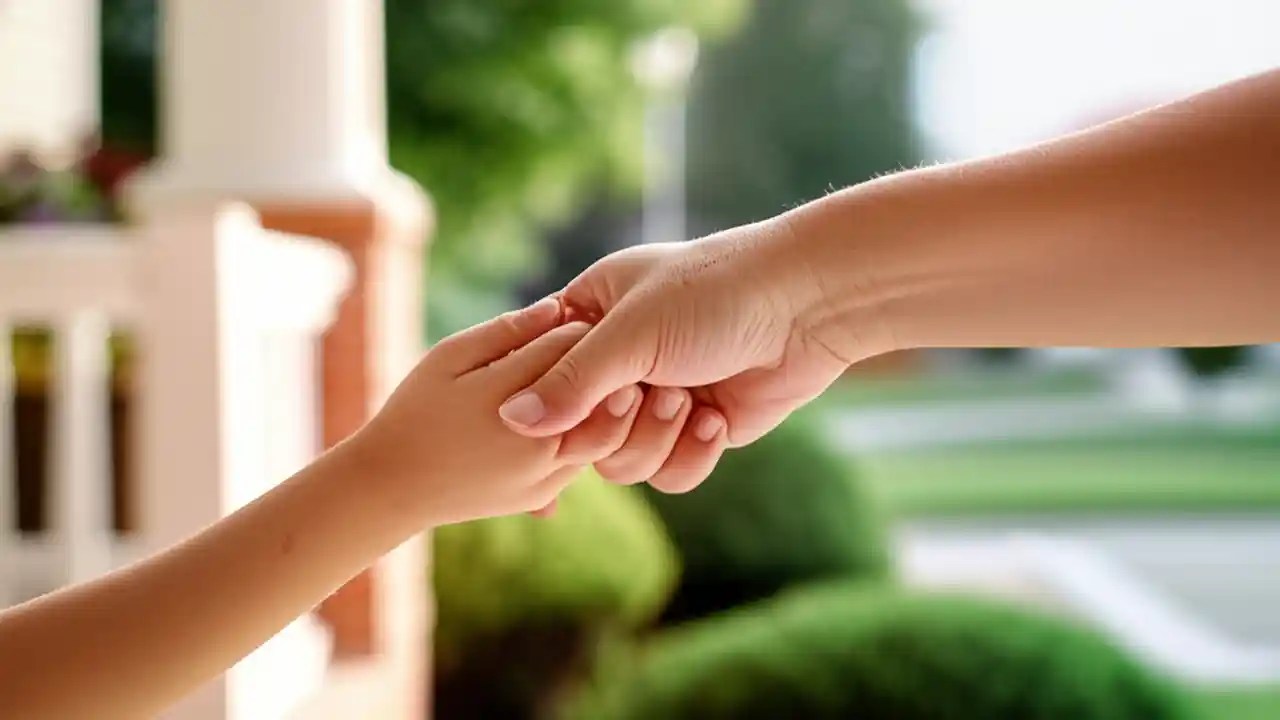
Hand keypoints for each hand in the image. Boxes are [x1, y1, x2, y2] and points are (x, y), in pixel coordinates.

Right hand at [351, 298, 643, 526]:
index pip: (568, 344)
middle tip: (597, 334)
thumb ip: (504, 331)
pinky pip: (587, 453)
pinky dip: (591, 426)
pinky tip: (575, 406)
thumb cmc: (414, 410)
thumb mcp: (449, 357)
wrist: (395, 487)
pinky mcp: (547, 492)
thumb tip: (555, 307)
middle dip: (602, 358)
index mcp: (506, 397)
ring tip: (591, 370)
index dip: (577, 320)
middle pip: (599, 387)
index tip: (576, 309)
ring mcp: (544, 472)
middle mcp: (534, 440)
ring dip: (604, 395)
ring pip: (603, 426)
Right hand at [498, 219, 854, 492]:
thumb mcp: (632, 333)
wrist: (807, 305)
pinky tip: (717, 418)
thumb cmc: (715, 294)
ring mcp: (658, 398)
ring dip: (656, 439)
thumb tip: (511, 423)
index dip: (545, 406)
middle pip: (577, 433)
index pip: (537, 376)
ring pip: (622, 463)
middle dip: (615, 424)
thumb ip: (571, 382)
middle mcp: (618, 361)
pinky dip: (691, 454)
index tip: (562, 414)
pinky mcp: (699, 429)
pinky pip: (670, 473)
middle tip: (646, 393)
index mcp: (590, 316)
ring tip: (689, 400)